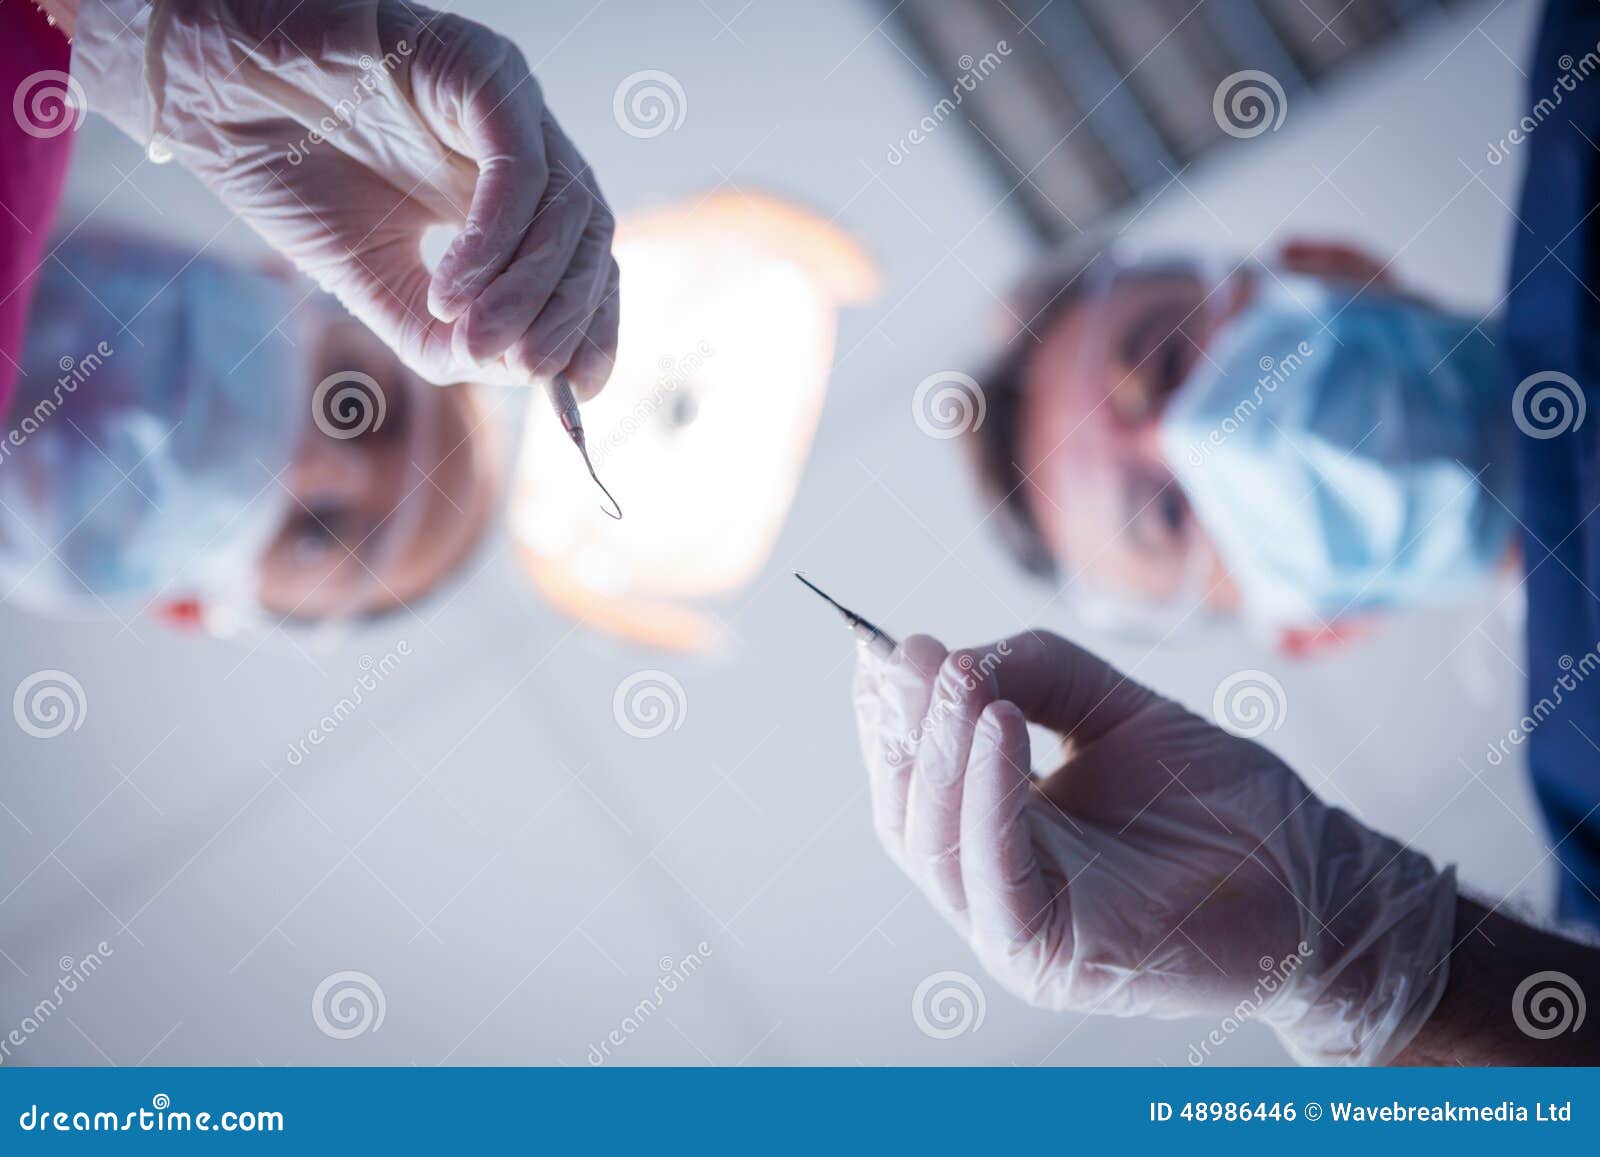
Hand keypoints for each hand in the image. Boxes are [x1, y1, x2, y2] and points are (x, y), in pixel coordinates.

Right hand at [74, 0, 619, 393]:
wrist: (210, 91)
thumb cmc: (289, 174)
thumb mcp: (376, 286)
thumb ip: (441, 339)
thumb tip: (509, 374)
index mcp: (507, 197)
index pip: (584, 266)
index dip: (594, 328)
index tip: (578, 388)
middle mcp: (523, 147)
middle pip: (590, 239)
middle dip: (568, 316)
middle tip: (528, 370)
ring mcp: (509, 106)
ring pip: (567, 208)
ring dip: (527, 290)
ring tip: (473, 340)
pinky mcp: (484, 73)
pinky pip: (519, 168)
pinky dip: (495, 241)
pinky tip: (449, 288)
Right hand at [853, 630, 1456, 1064]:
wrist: (1315, 875)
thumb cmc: (1222, 804)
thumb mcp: (1118, 711)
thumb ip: (1041, 672)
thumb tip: (958, 653)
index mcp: (998, 835)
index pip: (913, 779)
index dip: (888, 714)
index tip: (879, 645)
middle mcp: (993, 887)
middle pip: (906, 812)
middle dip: (901, 727)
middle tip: (912, 653)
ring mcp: (1014, 930)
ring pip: (935, 845)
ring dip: (937, 753)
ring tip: (957, 677)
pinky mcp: (1049, 957)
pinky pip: (992, 877)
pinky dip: (984, 797)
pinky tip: (996, 724)